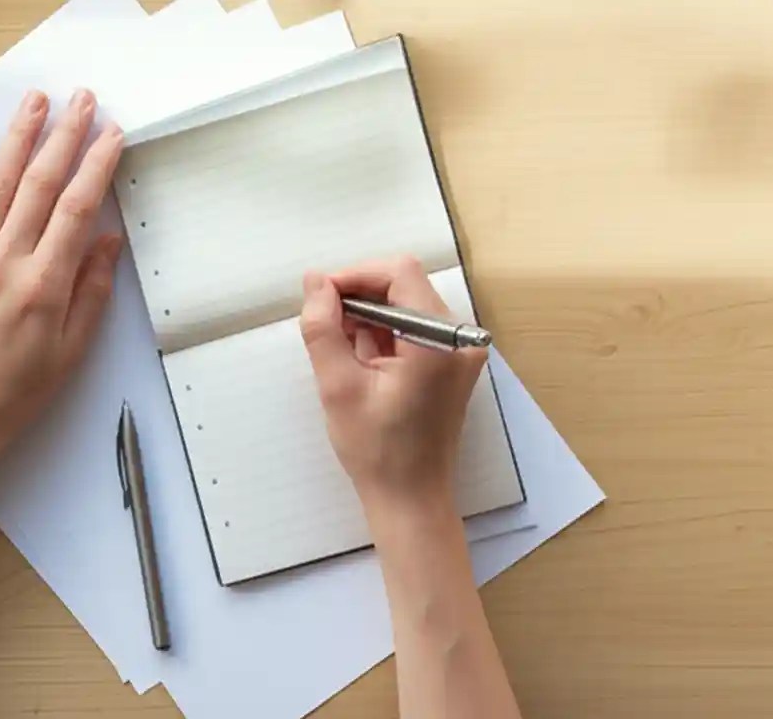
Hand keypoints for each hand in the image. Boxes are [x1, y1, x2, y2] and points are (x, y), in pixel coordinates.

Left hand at [0, 88, 123, 504]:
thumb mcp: (70, 352)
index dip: (97, 166)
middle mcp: (3, 264)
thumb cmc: (15, 396)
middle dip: (65, 137)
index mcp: (43, 287)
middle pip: (40, 185)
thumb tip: (108, 240)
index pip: (77, 210)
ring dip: (19, 138)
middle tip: (83, 101)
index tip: (113, 134)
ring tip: (36, 101)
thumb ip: (90, 292)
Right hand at [299, 256, 487, 519]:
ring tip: (339, 349)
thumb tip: (314, 282)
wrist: (411, 499)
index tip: (320, 299)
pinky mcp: (451, 364)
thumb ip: (323, 328)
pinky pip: (413, 329)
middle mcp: (458, 337)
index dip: (355, 276)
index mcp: (438, 340)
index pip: (399, 273)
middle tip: (323, 324)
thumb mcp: (338, 386)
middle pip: (404, 286)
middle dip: (359, 296)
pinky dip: (383, 334)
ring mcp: (458, 351)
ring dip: (368, 317)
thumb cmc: (376, 451)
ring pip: (406, 306)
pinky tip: (359, 360)